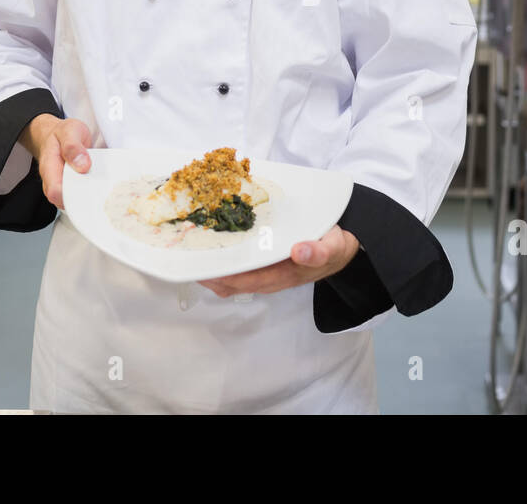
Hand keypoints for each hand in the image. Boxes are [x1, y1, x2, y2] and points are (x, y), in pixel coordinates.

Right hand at [18, 114, 91, 208]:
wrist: (57, 134)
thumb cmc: (62, 133)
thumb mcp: (69, 131)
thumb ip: (73, 147)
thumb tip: (82, 165)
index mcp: (49, 167)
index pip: (54, 191)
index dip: (70, 196)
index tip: (87, 189)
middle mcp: (52, 179)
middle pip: (63, 201)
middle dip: (80, 200)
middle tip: (97, 192)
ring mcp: (60, 184)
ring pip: (70, 200)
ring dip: (84, 198)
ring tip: (99, 190)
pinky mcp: (69, 185)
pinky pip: (76, 195)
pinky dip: (86, 194)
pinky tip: (96, 188)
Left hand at [198, 225, 359, 296]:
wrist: (343, 249)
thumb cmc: (334, 246)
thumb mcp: (333, 246)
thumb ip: (320, 251)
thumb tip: (300, 252)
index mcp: (282, 275)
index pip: (243, 281)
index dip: (219, 276)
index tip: (198, 265)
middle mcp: (269, 277)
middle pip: (229, 283)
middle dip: (206, 273)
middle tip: (183, 254)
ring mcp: (264, 273)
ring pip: (230, 277)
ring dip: (210, 267)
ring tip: (189, 248)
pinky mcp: (263, 264)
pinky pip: (237, 267)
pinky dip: (221, 259)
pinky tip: (211, 243)